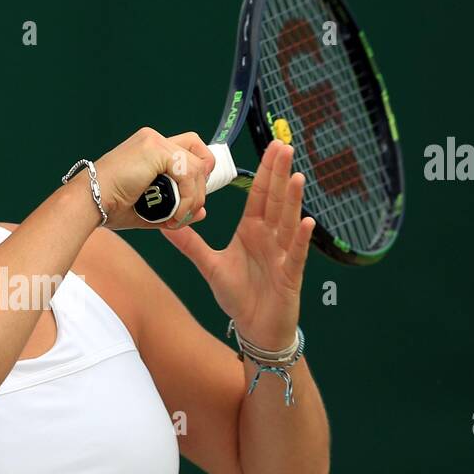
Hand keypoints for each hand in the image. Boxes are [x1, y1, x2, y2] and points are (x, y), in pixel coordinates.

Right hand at [87, 127, 212, 230]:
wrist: (88, 202)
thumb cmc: (109, 206)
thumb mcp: (151, 207)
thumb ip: (177, 208)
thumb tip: (202, 213)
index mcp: (150, 148)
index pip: (190, 149)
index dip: (199, 173)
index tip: (192, 199)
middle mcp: (153, 139)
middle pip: (199, 152)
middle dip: (202, 185)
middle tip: (188, 211)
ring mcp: (154, 141)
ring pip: (197, 166)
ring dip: (194, 198)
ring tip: (177, 218)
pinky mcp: (154, 149)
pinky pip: (187, 173)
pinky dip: (187, 198)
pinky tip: (174, 214)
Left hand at [159, 140, 313, 350]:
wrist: (255, 327)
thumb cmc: (238, 295)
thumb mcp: (210, 266)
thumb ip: (190, 244)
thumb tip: (165, 227)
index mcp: (253, 230)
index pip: (259, 196)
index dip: (265, 172)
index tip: (272, 147)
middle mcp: (270, 237)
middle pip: (276, 200)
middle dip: (280, 174)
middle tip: (285, 145)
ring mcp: (282, 254)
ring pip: (288, 222)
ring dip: (293, 200)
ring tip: (296, 176)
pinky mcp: (290, 275)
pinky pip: (296, 254)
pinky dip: (300, 239)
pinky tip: (307, 222)